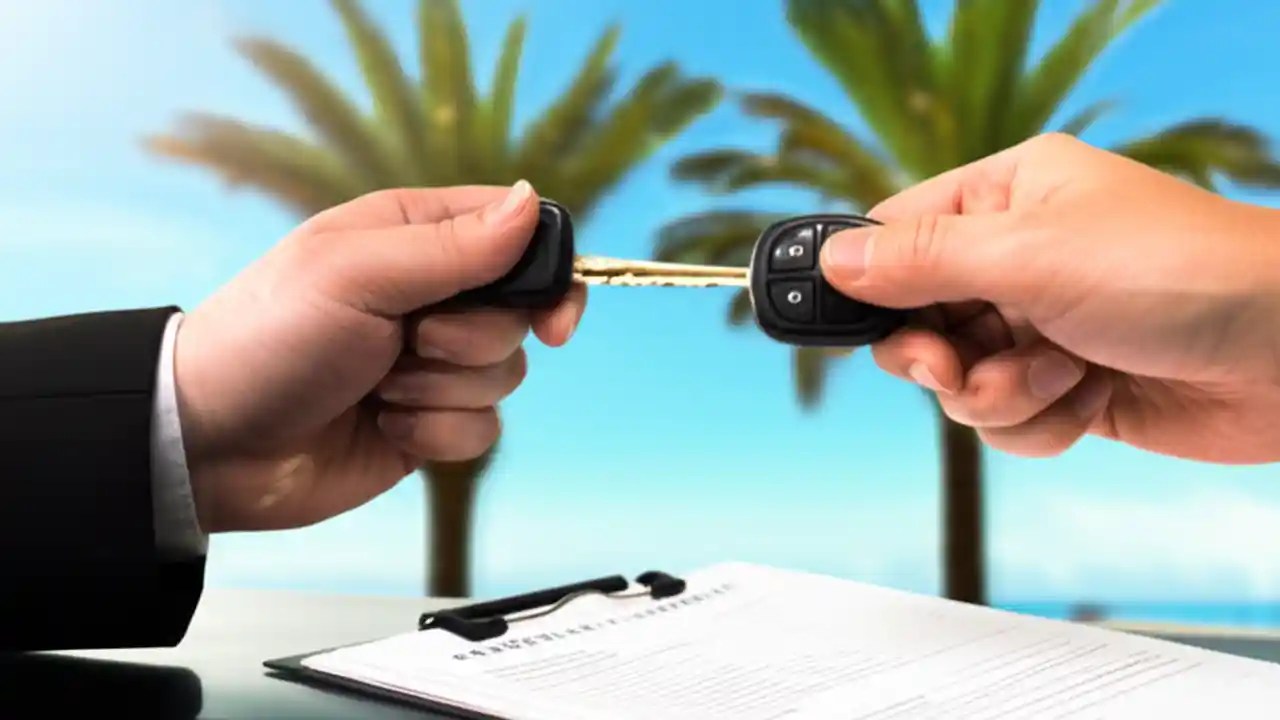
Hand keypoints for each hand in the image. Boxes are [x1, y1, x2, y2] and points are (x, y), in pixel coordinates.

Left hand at [172, 181, 586, 531]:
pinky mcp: (427, 423)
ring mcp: (431, 363)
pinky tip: (385, 427)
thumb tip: (534, 203)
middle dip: (470, 341)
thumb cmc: (268, 339)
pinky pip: (482, 430)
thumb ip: (453, 246)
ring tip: (378, 390)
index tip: (552, 318)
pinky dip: (436, 435)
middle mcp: (431, 296)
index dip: (548, 273)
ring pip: (505, 376)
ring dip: (442, 390)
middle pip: (519, 315)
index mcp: (414, 236)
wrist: (212, 444)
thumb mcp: (357, 275)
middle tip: (408, 342)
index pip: (518, 234)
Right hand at [819, 133, 1279, 463]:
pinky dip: (1037, 422)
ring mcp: (1040, 325)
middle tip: (959, 363)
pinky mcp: (1066, 386)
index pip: (896, 234)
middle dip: (939, 357)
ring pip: (956, 383)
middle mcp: (1017, 259)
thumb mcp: (1030, 256)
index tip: (843, 321)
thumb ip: (919, 260)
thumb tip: (833, 260)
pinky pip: (1003, 420)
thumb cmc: (1181, 274)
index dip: (865, 283)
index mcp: (1006, 197)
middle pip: (914, 321)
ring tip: (1061, 373)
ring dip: (1001, 394)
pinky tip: (1088, 398)